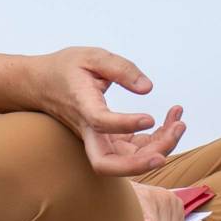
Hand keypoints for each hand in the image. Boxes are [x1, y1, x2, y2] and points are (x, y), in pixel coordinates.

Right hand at [28, 45, 182, 172]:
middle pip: (109, 164)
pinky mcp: (107, 140)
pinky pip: (133, 151)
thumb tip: (147, 88)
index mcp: (82, 107)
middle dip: (143, 160)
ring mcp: (97, 140)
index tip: (150, 117)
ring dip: (158, 149)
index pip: (101, 123)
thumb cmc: (65, 69)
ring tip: (179, 123)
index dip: (126, 124)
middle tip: (175, 132)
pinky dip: (156, 142)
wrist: (41, 85)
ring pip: (125, 162)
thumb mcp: (93, 57)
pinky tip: (172, 122)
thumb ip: (121, 68)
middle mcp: (88, 131)